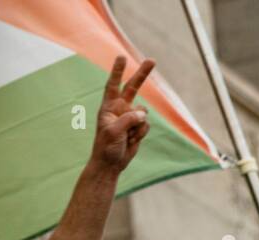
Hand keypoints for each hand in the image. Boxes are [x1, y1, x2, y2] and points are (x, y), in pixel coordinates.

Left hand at [92, 55, 152, 171]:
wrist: (111, 164)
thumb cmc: (106, 147)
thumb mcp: (114, 131)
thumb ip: (128, 118)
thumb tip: (143, 113)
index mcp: (108, 107)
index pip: (113, 85)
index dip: (117, 71)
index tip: (121, 57)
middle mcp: (120, 109)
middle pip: (133, 87)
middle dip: (142, 74)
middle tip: (152, 60)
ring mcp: (130, 117)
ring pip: (143, 113)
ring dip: (138, 125)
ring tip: (127, 136)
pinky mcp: (138, 126)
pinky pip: (146, 125)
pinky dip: (141, 133)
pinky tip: (132, 140)